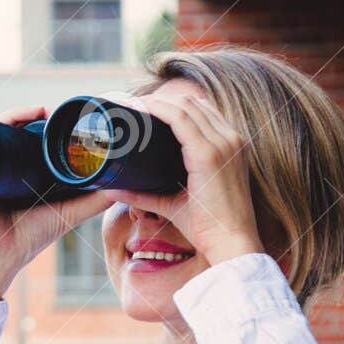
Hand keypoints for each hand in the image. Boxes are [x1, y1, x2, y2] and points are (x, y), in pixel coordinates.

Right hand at [0, 104, 110, 300]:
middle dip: (46, 117)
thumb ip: (96, 200)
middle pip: (26, 127)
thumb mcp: (70, 213)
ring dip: (32, 113)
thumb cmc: (30, 236)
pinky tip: (34, 113)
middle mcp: (11, 161)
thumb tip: (130, 185)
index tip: (80, 117)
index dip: (59, 126)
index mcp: (29, 171)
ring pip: (12, 124)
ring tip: (53, 113)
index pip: (42, 139)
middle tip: (69, 112)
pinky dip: (12, 115)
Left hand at [104, 88, 264, 265]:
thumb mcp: (174, 203)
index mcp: (229, 146)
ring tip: (130, 105)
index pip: (200, 111)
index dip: (171, 104)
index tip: (142, 108)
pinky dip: (159, 110)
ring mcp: (223, 144)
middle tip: (130, 105)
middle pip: (191, 103)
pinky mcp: (210, 154)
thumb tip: (112, 189)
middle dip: (159, 100)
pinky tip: (141, 109)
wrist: (231, 244)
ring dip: (155, 101)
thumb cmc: (207, 227)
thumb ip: (145, 194)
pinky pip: (181, 119)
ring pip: (185, 106)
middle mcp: (231, 139)